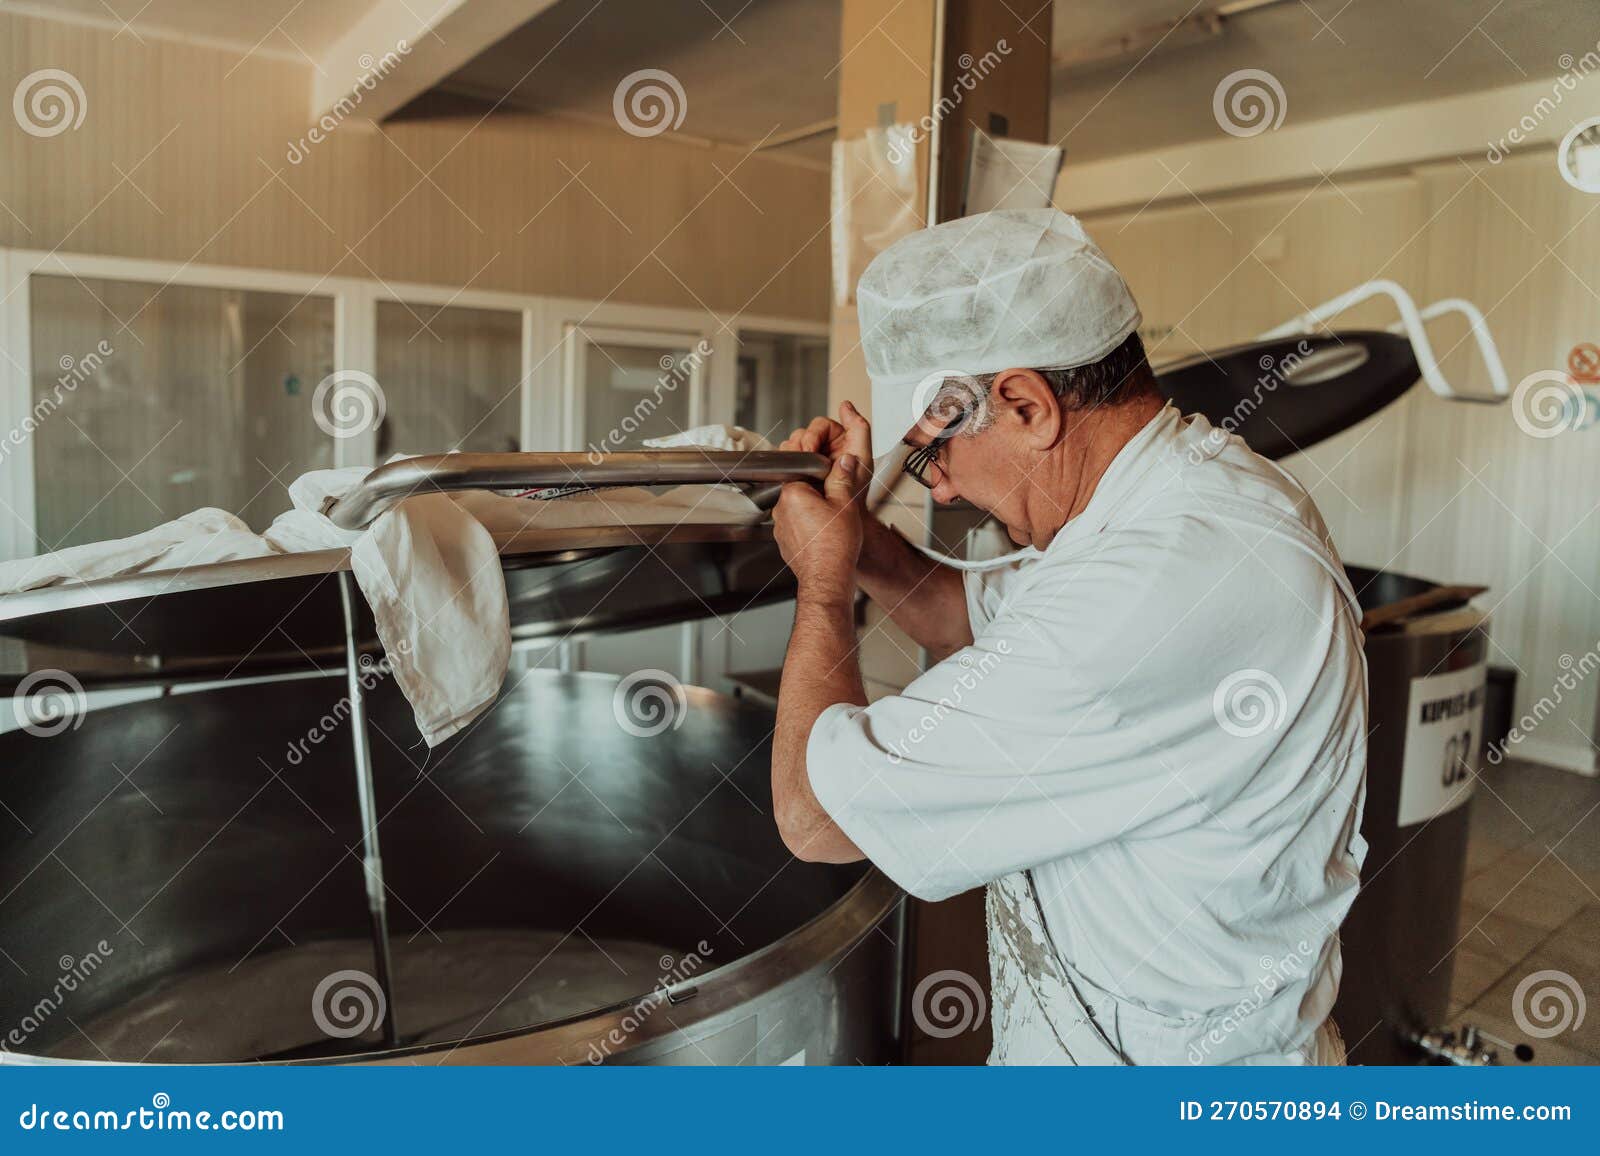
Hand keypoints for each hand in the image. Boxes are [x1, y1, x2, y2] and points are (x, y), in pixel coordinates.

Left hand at [773, 402, 872, 603]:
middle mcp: (780, 508)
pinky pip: (795, 525)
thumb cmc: (834, 547)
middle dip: (815, 487)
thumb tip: (844, 460)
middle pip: (797, 486)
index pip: (798, 466)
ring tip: (831, 517)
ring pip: (795, 507)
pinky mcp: (784, 542)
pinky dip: (807, 524)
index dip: (816, 466)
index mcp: (791, 492)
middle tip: (834, 496)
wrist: (827, 579)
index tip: (826, 468)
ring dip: (810, 507)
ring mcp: (780, 527)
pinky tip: (823, 532)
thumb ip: (842, 477)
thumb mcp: (845, 503)